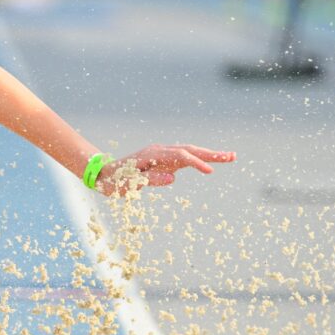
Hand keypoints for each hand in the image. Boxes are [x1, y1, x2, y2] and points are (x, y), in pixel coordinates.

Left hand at [101, 144, 234, 193]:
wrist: (102, 174)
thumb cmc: (113, 181)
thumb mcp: (128, 184)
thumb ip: (149, 180)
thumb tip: (172, 178)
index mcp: (151, 155)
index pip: (179, 156)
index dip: (195, 163)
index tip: (210, 172)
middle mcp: (159, 150)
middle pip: (189, 149)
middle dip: (211, 153)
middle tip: (232, 156)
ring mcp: (162, 154)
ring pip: (189, 151)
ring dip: (209, 154)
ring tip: (230, 157)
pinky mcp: (163, 160)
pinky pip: (185, 158)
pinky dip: (200, 159)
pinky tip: (212, 162)